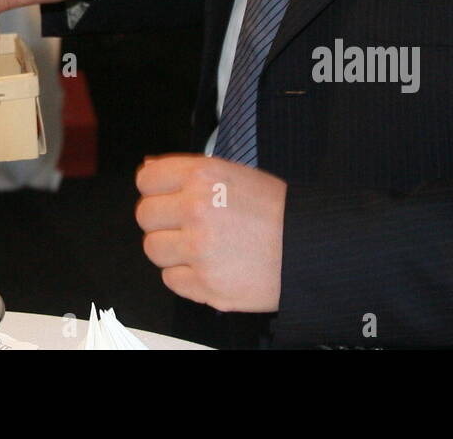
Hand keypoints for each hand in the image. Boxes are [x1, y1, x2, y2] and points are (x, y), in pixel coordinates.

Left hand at [135, 154, 285, 312]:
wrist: (307, 247)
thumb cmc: (276, 211)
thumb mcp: (232, 173)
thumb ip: (189, 172)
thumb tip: (148, 169)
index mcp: (203, 176)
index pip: (147, 179)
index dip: (154, 188)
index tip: (162, 195)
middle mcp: (196, 209)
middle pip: (145, 215)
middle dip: (161, 220)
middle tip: (182, 224)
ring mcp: (198, 248)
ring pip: (153, 248)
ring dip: (171, 249)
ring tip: (197, 246)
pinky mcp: (205, 284)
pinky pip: (171, 279)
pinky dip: (185, 276)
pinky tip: (206, 265)